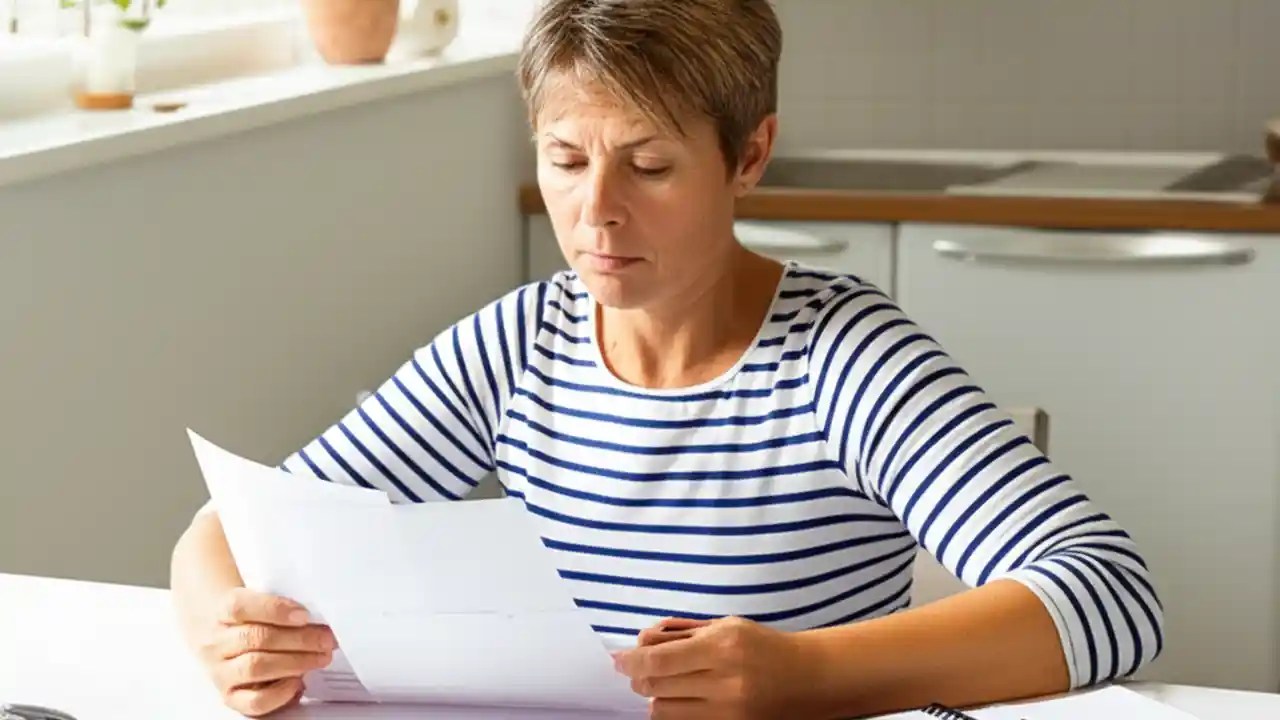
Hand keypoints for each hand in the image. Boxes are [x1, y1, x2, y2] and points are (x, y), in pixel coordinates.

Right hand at [186, 588, 336, 716]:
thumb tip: (316, 618)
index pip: (240, 606)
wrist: (218, 636)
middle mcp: (216, 642)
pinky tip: (298, 681)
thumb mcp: (257, 600)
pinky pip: (255, 701)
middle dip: (298, 639)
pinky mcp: (231, 697)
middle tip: (326, 639)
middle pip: (255, 637)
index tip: (304, 614)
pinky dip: (281, 692)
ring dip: (295, 662)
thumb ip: (281, 604)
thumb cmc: (248, 618)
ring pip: (255, 667)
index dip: (275, 609)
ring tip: (320, 656)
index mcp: (221, 611)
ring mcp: (221, 671)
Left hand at [614, 616, 811, 719]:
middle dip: (639, 678)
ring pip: (663, 712)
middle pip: (655, 688)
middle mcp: (723, 682)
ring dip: (655, 698)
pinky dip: (674, 712)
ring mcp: (728, 712)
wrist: (807, 677)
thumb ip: (681, 632)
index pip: (658, 661)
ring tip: (667, 685)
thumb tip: (640, 641)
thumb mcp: (724, 626)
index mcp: (721, 646)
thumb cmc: (761, 645)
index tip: (618, 660)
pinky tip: (681, 700)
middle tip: (638, 670)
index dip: (630, 661)